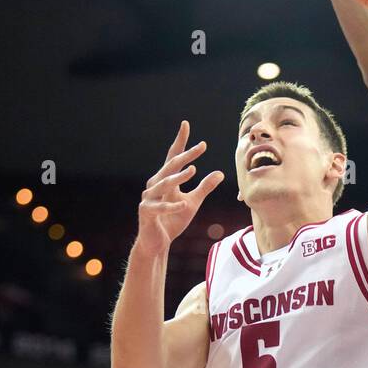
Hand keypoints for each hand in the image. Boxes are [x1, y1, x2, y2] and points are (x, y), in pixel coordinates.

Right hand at [137, 121, 223, 256]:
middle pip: (170, 166)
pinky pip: (160, 208)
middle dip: (185, 155)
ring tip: (193, 170)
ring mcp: (148, 198)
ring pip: (163, 184)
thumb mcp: (193, 203)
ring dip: (178, 178)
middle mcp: (154, 185)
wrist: (157, 243)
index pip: (173, 157)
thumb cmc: (172, 221)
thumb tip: (220, 173)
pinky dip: (171, 206)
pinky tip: (183, 204)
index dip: (180, 141)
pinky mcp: (146, 213)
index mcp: (165, 180)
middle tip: (201, 146)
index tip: (186, 124)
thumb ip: (204, 188)